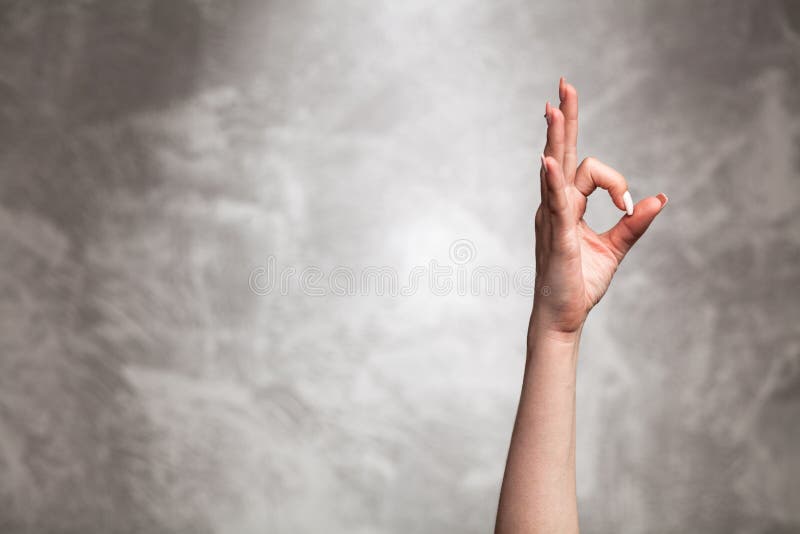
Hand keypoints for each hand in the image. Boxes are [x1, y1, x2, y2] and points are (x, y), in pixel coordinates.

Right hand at [532, 79, 667, 334]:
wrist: (563, 317)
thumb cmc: (579, 283)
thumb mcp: (614, 249)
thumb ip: (634, 223)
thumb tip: (659, 197)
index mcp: (568, 206)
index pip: (590, 171)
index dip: (616, 183)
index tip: (628, 207)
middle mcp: (555, 206)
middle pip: (561, 153)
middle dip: (564, 119)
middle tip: (564, 85)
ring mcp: (552, 219)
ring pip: (555, 170)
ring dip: (555, 138)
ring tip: (553, 107)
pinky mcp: (558, 237)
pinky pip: (555, 203)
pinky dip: (553, 182)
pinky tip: (550, 161)